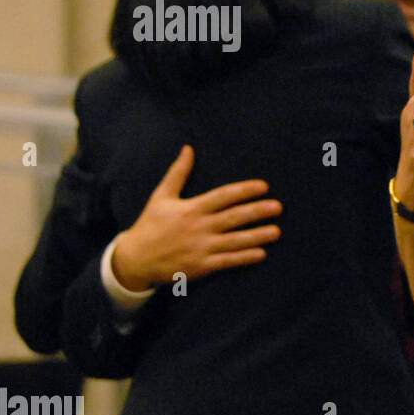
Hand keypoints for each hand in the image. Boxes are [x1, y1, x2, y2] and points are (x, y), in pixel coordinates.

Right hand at [112, 145, 281, 290]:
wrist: (135, 259)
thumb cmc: (151, 224)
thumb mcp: (161, 196)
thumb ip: (178, 172)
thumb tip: (188, 148)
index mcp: (191, 208)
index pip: (223, 196)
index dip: (244, 190)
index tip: (264, 186)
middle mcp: (199, 227)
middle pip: (234, 217)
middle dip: (257, 211)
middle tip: (278, 207)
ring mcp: (201, 247)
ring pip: (235, 241)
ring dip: (257, 236)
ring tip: (277, 231)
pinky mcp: (201, 266)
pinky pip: (227, 261)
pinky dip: (244, 258)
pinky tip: (262, 253)